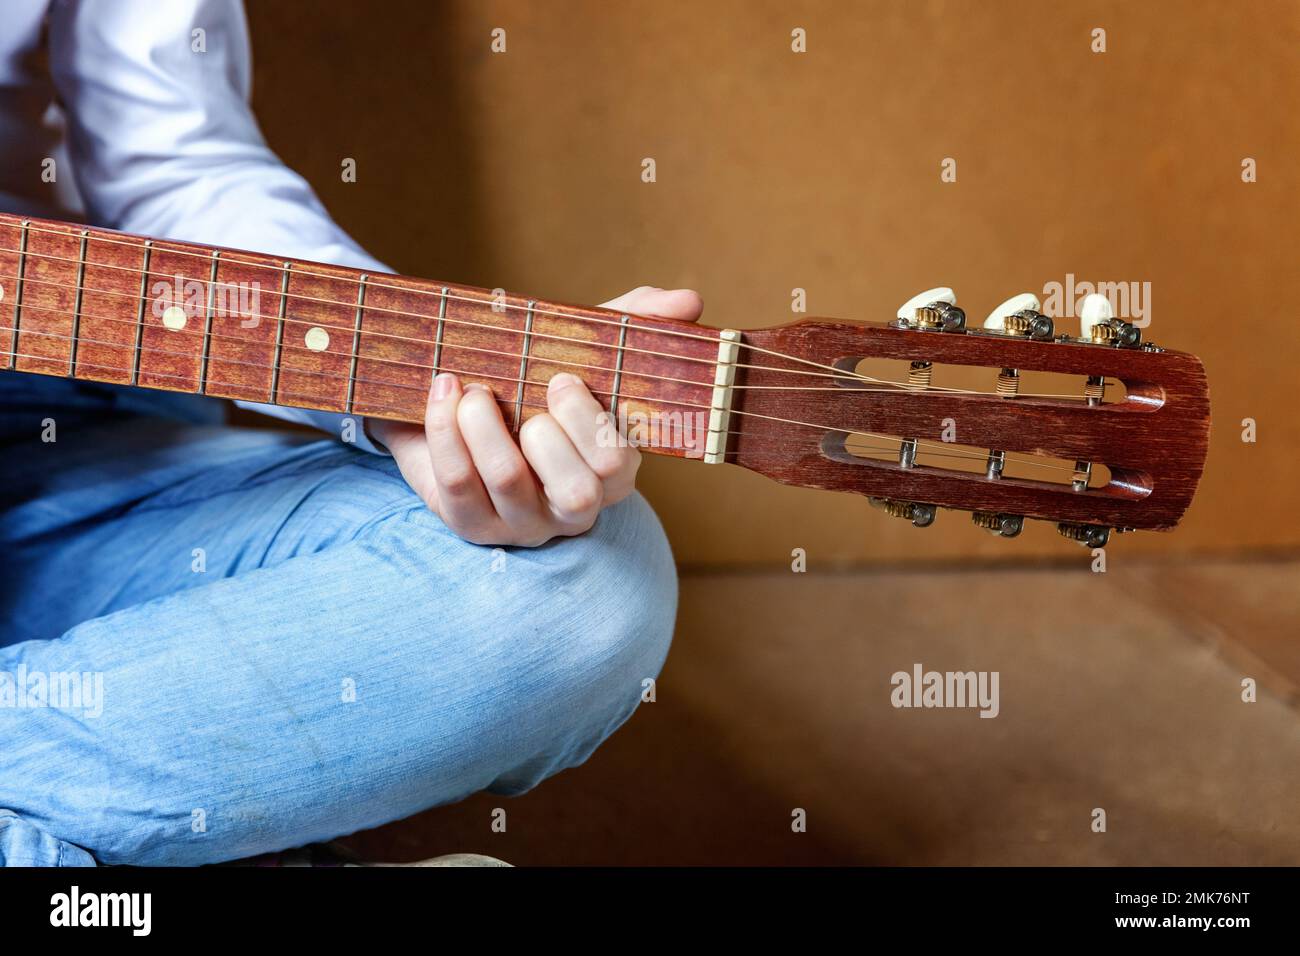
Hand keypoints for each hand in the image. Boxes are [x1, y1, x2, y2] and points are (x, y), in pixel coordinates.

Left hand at [369, 286, 703, 545]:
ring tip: (471, 390)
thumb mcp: (580, 350)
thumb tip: (689, 302)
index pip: (618, 466)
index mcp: (611, 472)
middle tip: (527, 389)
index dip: (588, 421)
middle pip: (578, 492)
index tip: (561, 378)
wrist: (452, 405)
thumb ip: (632, 323)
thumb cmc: (529, 383)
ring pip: (509, 481)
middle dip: (549, 434)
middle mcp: (573, 508)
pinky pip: (459, 484)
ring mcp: (523, 523)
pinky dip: (447, 430)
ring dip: (484, 423)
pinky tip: (445, 393)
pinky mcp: (472, 525)